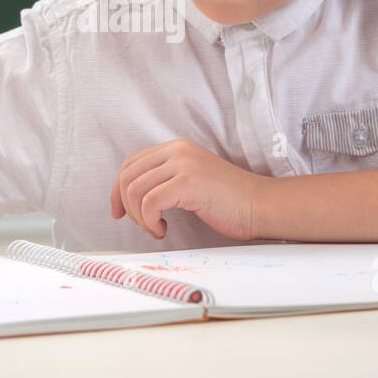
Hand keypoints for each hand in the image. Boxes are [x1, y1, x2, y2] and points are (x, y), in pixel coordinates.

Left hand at [110, 138, 264, 241]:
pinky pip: (150, 202)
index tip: (119, 213)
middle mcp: (177, 150)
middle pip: (127, 176)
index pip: (130, 164)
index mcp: (176, 148)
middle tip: (143, 225)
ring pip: (134, 191)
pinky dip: (150, 222)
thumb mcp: (191, 180)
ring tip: (157, 227)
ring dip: (140, 218)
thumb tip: (129, 197)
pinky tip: (164, 229)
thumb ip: (165, 179)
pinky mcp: (188, 182)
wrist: (260, 206)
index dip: (117, 191)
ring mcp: (183, 164)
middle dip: (126, 207)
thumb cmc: (228, 201)